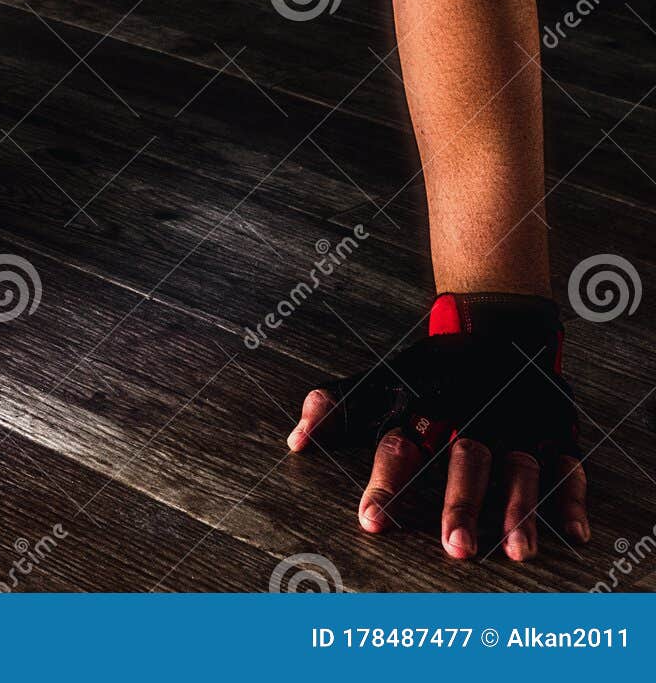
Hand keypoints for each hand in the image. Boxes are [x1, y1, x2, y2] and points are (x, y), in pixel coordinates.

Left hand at [287, 293, 586, 561]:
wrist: (494, 316)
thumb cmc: (430, 363)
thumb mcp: (381, 375)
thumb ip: (335, 405)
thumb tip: (295, 443)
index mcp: (426, 402)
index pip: (400, 443)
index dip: (384, 482)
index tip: (371, 521)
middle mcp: (471, 411)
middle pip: (466, 457)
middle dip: (460, 502)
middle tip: (455, 547)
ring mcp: (516, 419)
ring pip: (520, 464)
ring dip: (519, 508)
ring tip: (516, 551)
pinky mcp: (554, 426)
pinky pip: (567, 462)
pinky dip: (571, 496)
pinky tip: (571, 531)